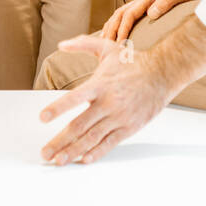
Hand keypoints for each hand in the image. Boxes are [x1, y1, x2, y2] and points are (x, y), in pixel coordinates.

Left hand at [38, 35, 171, 164]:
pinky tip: (84, 160)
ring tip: (58, 160)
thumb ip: (82, 44)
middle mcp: (108, 103)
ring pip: (92, 138)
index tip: (42, 118)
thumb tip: (61, 44)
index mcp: (100, 84)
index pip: (74, 98)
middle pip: (79, 126)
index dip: (58, 108)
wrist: (163, 74)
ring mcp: (118, 117)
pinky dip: (96, 152)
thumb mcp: (107, 47)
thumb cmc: (133, 62)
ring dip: (73, 151)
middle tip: (45, 153)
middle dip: (60, 141)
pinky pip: (110, 143)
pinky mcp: (129, 127)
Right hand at [101, 0, 205, 41]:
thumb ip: (167, 2)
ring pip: (121, 14)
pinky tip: (115, 35)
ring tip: (104, 44)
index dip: (123, 29)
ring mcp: (144, 2)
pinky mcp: (146, 7)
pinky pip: (127, 16)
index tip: (119, 43)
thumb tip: (150, 14)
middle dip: (111, 30)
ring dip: (111, 28)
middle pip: (120, 14)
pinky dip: (118, 25)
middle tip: (105, 48)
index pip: (130, 13)